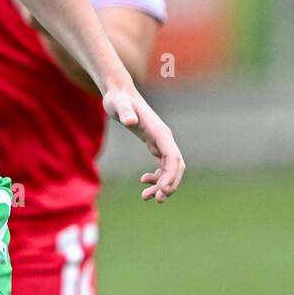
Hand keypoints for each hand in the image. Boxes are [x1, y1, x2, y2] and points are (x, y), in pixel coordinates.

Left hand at [102, 82, 185, 202]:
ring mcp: (161, 142)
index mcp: (159, 132)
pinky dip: (157, 177)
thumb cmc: (118, 100)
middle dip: (170, 184)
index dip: (170, 174)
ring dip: (162, 184)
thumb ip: (124, 112)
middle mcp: (164, 138)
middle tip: (157, 200)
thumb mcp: (118, 104)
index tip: (163, 190)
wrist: (120, 95)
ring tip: (146, 197)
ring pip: (170, 168)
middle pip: (176, 165)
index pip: (172, 156)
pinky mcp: (155, 145)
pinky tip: (144, 182)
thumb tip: (130, 121)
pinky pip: (162, 166)